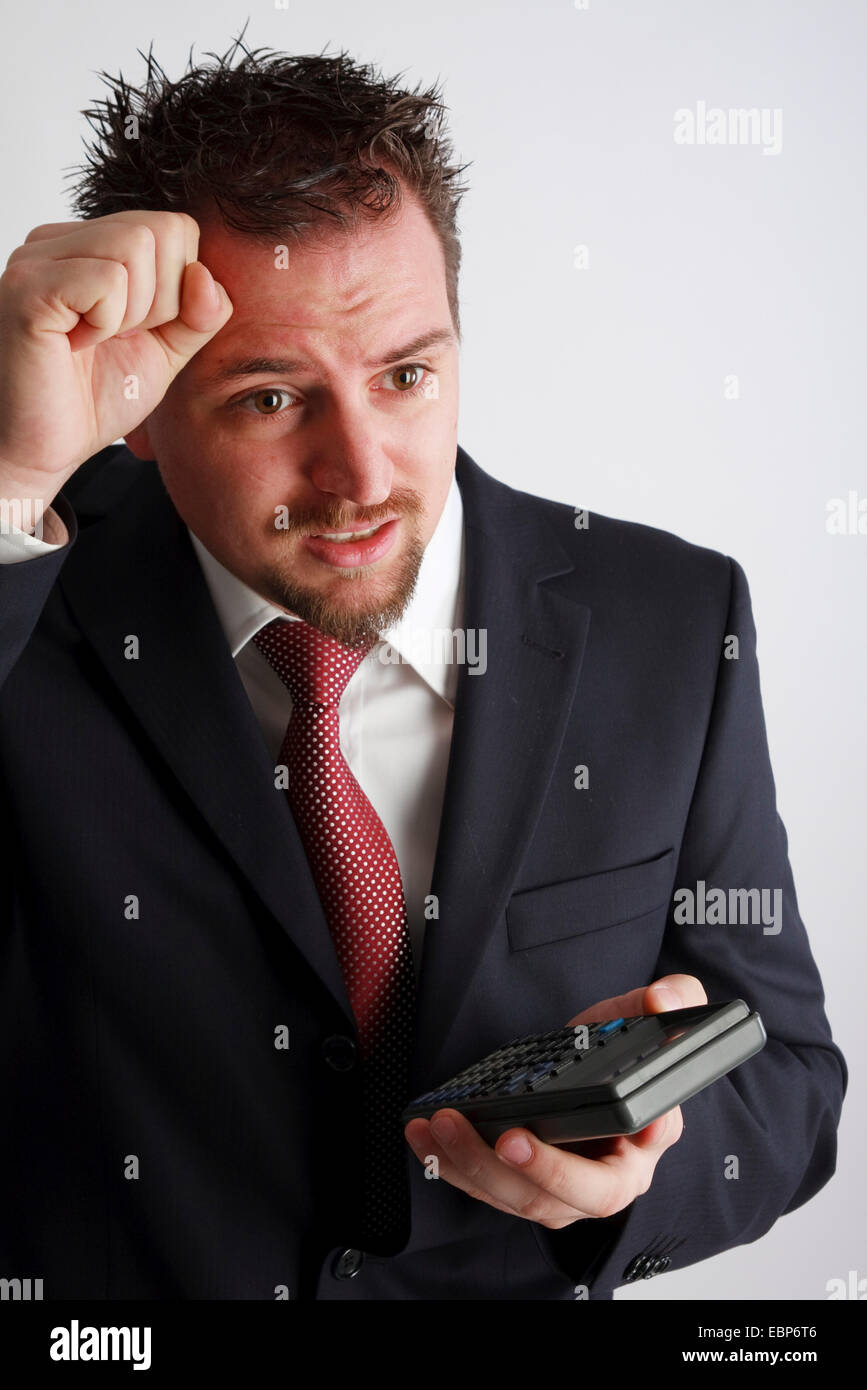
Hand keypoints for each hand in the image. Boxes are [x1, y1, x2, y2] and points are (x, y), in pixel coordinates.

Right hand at [0, 211, 232, 507]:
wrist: (45, 449)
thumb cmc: (93, 401)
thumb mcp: (166, 352)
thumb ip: (197, 315)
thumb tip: (206, 276)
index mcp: (89, 246)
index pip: (174, 228)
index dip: (179, 288)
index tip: (139, 331)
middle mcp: (58, 241)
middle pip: (160, 230)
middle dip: (162, 300)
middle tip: (118, 339)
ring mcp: (38, 258)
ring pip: (136, 245)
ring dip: (136, 312)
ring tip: (99, 341)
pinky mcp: (29, 287)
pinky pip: (108, 279)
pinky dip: (108, 322)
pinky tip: (77, 345)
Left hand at [404, 973, 706, 1229]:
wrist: (593, 1064)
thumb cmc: (624, 1051)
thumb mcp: (649, 1020)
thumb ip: (673, 1001)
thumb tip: (664, 999)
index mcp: (639, 1155)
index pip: (614, 1179)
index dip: (575, 1169)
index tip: (553, 1137)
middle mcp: (599, 1185)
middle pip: (557, 1198)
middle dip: (523, 1170)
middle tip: (501, 1135)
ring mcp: (556, 1191)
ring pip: (512, 1197)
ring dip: (471, 1165)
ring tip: (441, 1124)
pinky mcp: (519, 1182)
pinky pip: (483, 1186)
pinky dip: (449, 1164)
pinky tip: (423, 1133)